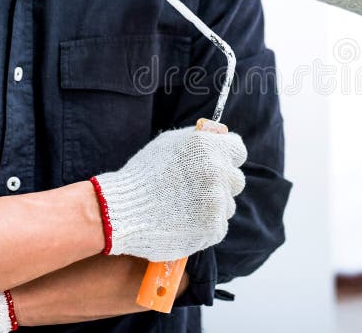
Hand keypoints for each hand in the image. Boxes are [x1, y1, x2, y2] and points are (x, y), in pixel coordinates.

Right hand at [90, 126, 246, 261]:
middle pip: (236, 179)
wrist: (122, 211)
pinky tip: (184, 221)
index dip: (227, 157)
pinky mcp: (213, 228)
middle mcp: (218, 172)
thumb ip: (200, 137)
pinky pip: (219, 225)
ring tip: (184, 207)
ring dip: (212, 206)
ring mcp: (217, 201)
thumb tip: (220, 134)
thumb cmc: (143, 174)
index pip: (238, 151)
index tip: (217, 164)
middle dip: (221, 183)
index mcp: (209, 148)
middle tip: (195, 189)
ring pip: (228, 204)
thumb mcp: (169, 143)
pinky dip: (205, 226)